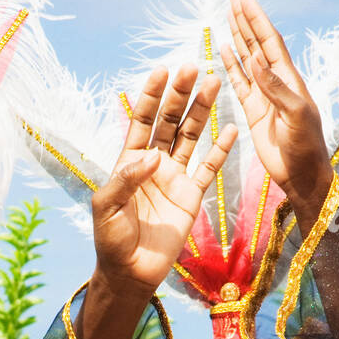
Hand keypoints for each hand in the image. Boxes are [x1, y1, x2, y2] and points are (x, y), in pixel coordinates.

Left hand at [92, 66, 237, 300]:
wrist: (130, 271)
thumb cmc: (111, 239)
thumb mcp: (107, 207)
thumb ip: (126, 178)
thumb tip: (154, 156)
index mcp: (129, 161)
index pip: (141, 121)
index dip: (151, 96)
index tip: (161, 71)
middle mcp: (153, 164)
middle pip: (169, 121)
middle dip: (180, 95)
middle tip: (192, 68)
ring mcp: (174, 178)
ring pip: (191, 137)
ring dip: (202, 112)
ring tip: (215, 83)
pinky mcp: (191, 197)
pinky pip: (209, 169)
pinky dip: (221, 150)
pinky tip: (231, 128)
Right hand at [221, 0, 333, 226]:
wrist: (301, 172)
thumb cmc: (304, 145)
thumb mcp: (294, 115)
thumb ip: (275, 88)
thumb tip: (256, 59)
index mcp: (288, 78)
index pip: (268, 41)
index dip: (255, 18)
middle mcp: (275, 80)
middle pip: (257, 42)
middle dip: (246, 19)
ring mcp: (263, 94)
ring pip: (248, 58)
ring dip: (238, 36)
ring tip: (228, 15)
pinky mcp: (253, 109)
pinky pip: (240, 81)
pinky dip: (232, 64)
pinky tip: (225, 49)